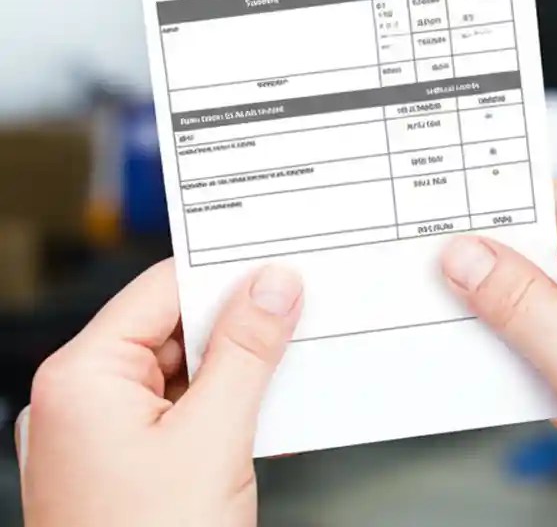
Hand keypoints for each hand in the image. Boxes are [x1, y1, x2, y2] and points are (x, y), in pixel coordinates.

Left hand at [17, 260, 302, 526]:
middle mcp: (77, 400)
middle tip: (300, 317)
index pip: (160, 290)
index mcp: (80, 378)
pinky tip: (262, 413)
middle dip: (238, 327)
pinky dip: (220, 408)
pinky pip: (175, 412)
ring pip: (178, 373)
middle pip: (170, 330)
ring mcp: (94, 437)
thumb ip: (248, 352)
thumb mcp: (214, 438)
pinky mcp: (118, 467)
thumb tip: (272, 287)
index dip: (226, 276)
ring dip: (234, 372)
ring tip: (285, 374)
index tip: (283, 268)